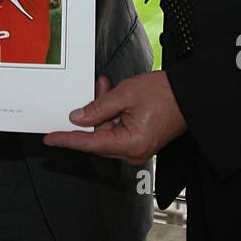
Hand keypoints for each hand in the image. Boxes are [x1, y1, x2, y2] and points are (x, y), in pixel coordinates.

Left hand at [44, 71, 186, 164]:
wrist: (189, 94)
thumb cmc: (165, 94)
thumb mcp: (125, 94)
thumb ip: (98, 108)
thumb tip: (77, 118)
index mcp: (131, 144)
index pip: (90, 144)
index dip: (67, 140)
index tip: (50, 139)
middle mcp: (134, 152)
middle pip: (98, 138)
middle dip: (91, 115)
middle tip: (92, 93)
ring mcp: (137, 148)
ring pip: (107, 132)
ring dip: (103, 112)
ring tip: (106, 88)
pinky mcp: (140, 141)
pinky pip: (117, 130)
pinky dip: (112, 115)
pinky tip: (113, 97)